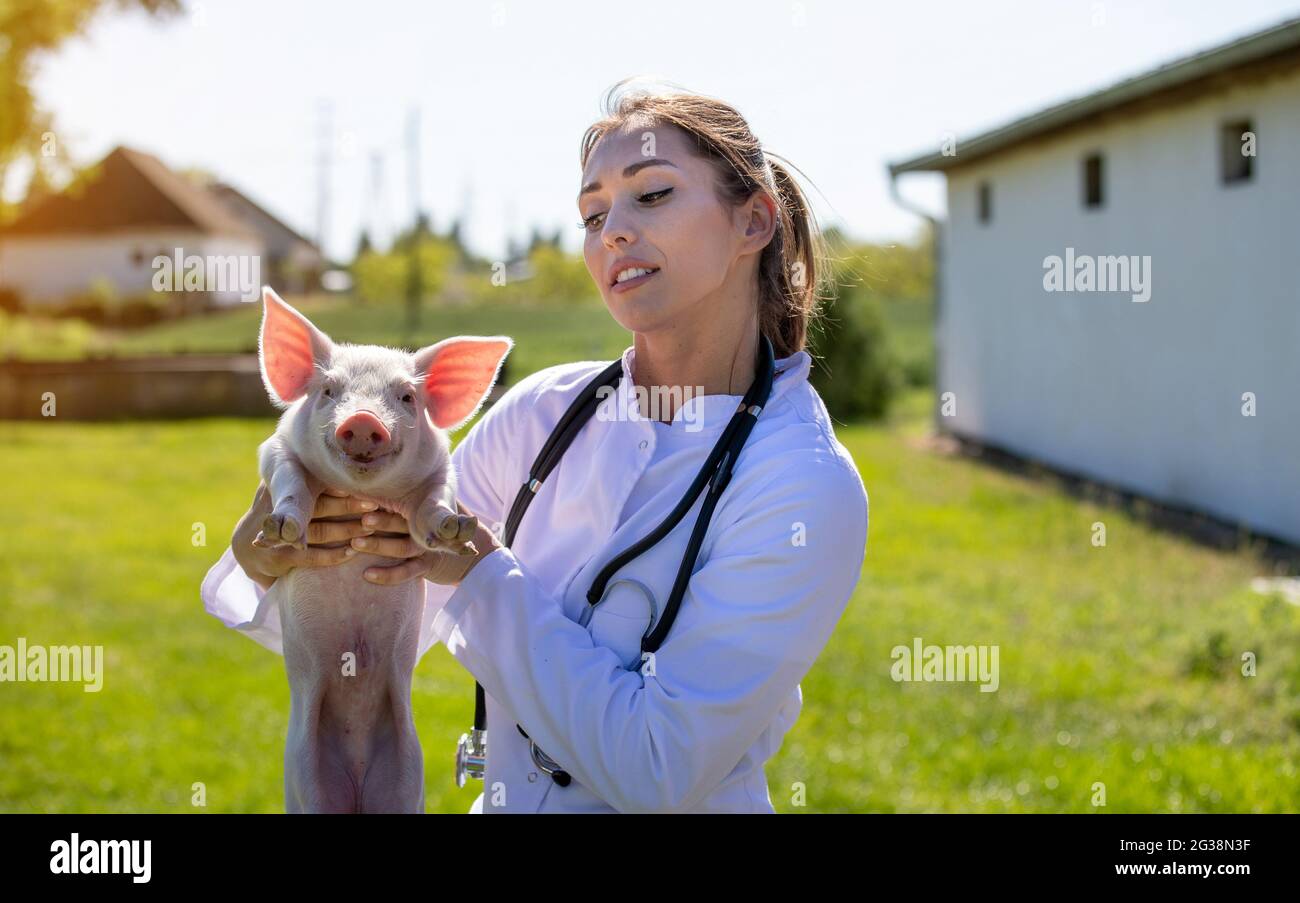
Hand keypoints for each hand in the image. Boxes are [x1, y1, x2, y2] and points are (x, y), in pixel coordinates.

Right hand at [232, 483, 376, 589]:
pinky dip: (334, 554)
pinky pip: (310, 556)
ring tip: (371, 526)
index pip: (307, 480)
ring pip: (317, 530)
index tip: (358, 482)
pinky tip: (353, 551)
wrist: (249, 551)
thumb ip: (310, 476)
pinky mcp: (276, 557)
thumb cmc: (281, 514)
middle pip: (315, 504)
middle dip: (346, 504)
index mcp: (277, 484)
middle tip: (374, 502)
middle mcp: (271, 506)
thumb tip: (352, 455)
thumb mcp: (289, 491)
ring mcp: (272, 534)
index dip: (333, 483)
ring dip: (347, 529)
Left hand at [349, 500, 503, 586]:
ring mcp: (429, 546)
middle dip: (382, 520)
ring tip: (355, 543)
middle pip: (403, 521)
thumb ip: (404, 488)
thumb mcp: (430, 498)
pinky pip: (408, 571)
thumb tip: (367, 471)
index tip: (360, 492)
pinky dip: (388, 574)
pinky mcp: (428, 565)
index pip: (405, 497)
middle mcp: (428, 524)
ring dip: (379, 545)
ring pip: (402, 546)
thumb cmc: (440, 519)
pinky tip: (367, 575)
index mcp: (427, 504)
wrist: (472, 550)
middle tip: (362, 518)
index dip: (385, 496)